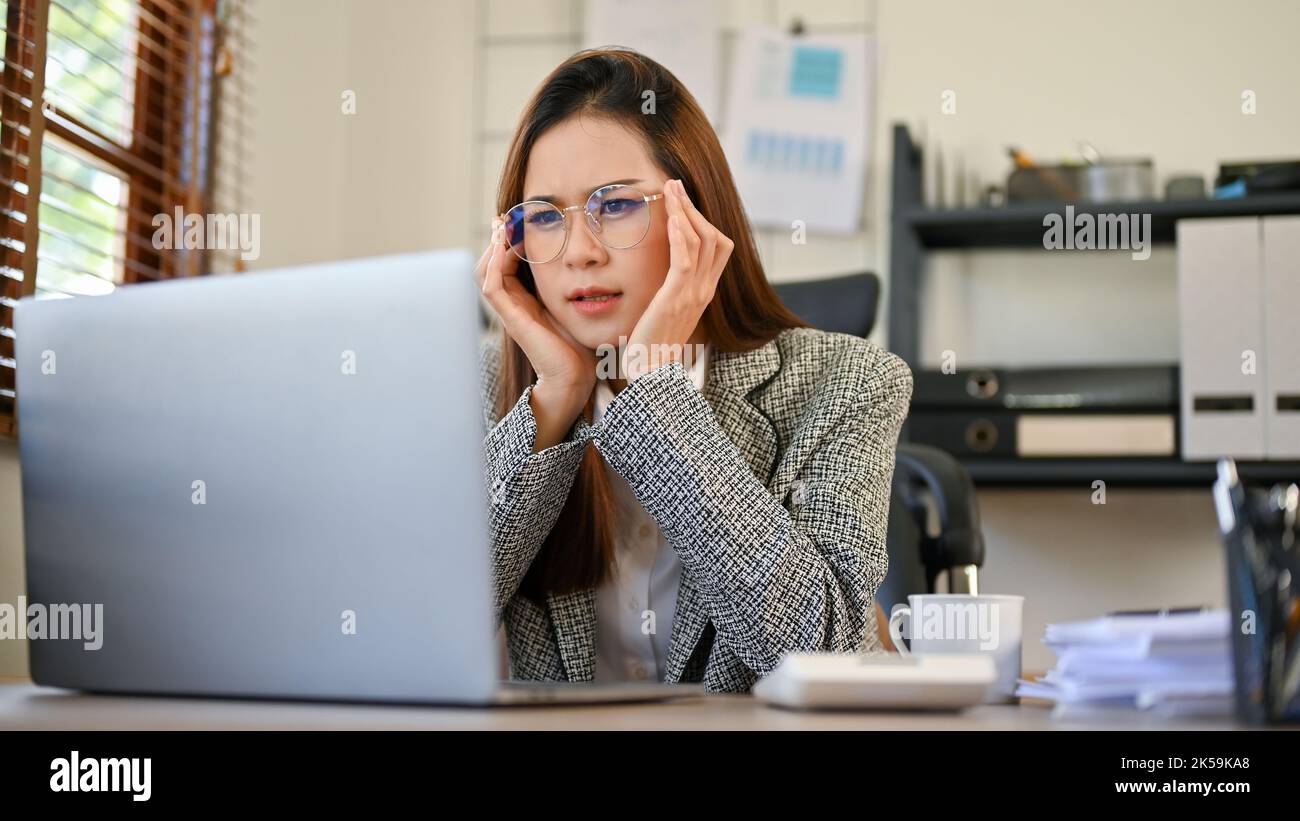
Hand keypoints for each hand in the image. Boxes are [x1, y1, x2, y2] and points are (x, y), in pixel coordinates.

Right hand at [476, 217, 595, 449]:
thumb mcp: (581, 307)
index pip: (509, 261)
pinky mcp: (510, 318)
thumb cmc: (582, 347)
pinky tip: (505, 243)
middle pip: (492, 261)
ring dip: (493, 245)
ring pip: (485, 269)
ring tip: (504, 224)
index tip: (523, 217)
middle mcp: (514, 304)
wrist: (576, 378)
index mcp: (527, 300)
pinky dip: (495, 262)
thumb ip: (583, 286)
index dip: (512, 238)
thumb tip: (602, 260)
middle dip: (498, 236)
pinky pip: (491, 285)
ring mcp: (509, 311)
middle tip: (509, 214)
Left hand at [621, 180, 732, 382]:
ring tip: (671, 190)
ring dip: (685, 212)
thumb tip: (664, 272)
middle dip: (694, 208)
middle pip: (714, 237)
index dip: (702, 219)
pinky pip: (685, 261)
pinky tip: (671, 217)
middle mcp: (705, 291)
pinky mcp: (676, 300)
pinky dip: (680, 235)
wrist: (651, 374)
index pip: (716, 246)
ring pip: (701, 242)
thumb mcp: (667, 312)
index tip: (682, 199)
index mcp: (704, 292)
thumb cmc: (653, 346)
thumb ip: (671, 290)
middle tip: (675, 185)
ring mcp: (693, 295)